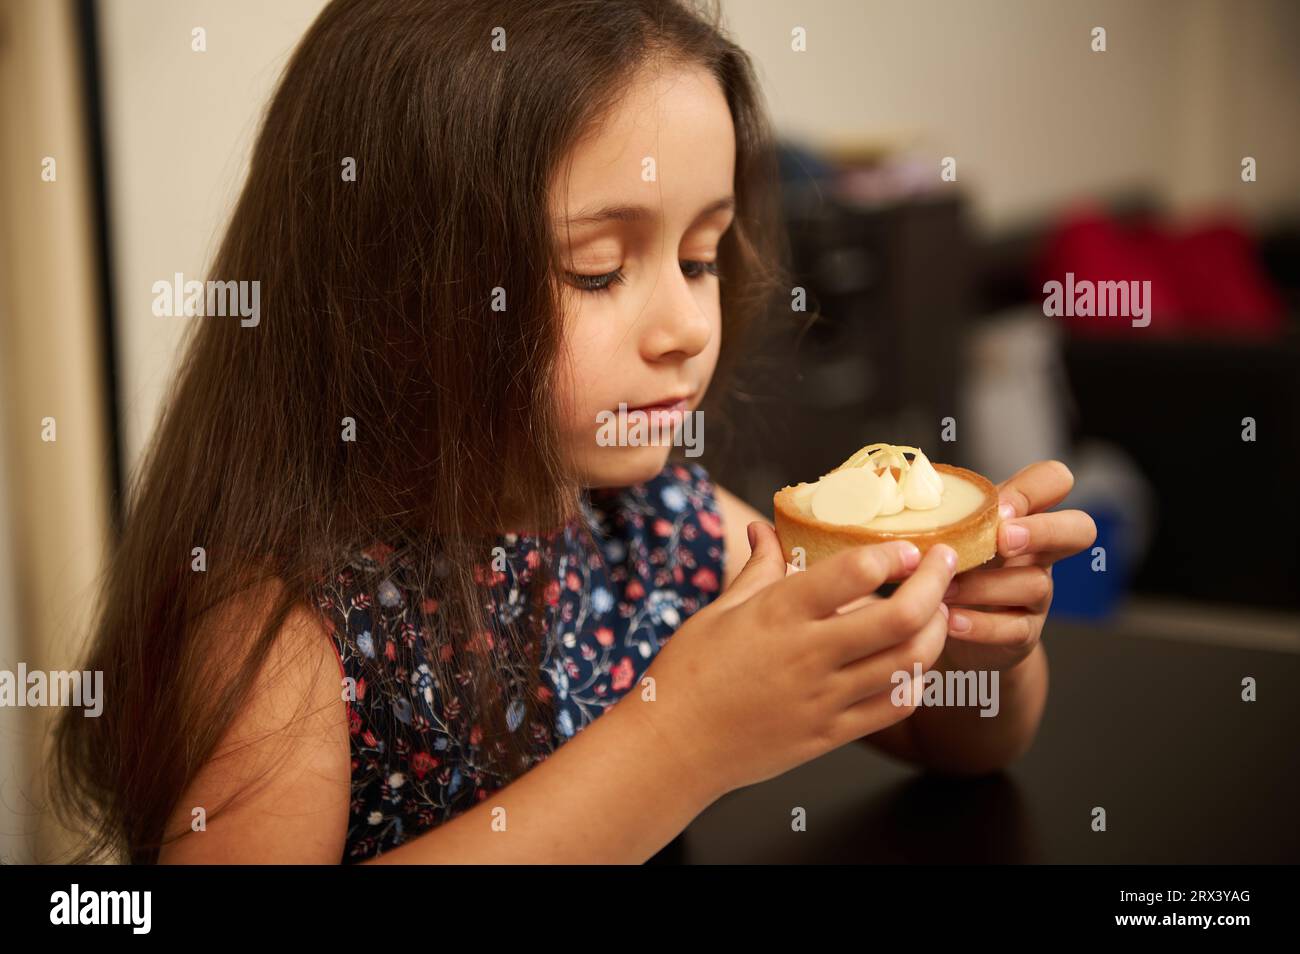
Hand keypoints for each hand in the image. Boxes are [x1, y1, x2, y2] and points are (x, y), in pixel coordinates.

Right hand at [631, 524, 956, 797]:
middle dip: (936, 584)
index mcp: (779, 614)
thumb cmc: (687, 674)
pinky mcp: (829, 735)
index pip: (854, 573)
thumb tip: (764, 529)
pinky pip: (892, 707)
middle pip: (900, 618)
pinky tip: (912, 664)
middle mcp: (808, 655)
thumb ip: (758, 569)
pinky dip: (915, 681)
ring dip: (935, 632)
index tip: (907, 546)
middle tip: (945, 563)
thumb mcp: (719, 611)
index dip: (891, 554)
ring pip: (908, 664)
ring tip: (937, 611)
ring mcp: (823, 699)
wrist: (672, 749)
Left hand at [938, 460, 1095, 672]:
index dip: (1036, 488)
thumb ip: (945, 514)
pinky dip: (980, 625)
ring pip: (1036, 583)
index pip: (1053, 481)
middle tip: (1002, 540)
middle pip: (1079, 528)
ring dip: (986, 585)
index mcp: (1022, 517)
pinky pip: (1013, 628)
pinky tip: (951, 620)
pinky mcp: (1023, 632)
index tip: (997, 507)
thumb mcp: (951, 535)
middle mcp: (1040, 552)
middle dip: (1044, 530)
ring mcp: (1037, 594)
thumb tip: (907, 486)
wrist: (948, 631)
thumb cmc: (949, 567)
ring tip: (944, 590)